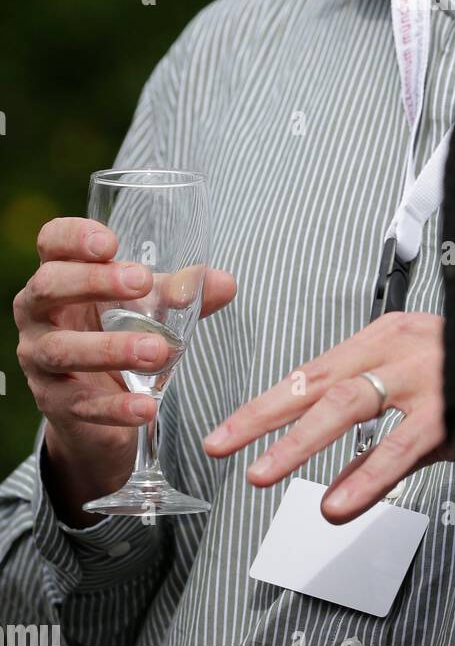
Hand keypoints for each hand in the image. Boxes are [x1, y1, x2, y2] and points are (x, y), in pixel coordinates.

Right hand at [15, 216, 236, 521]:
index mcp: (60, 275)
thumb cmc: (117, 333)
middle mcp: (39, 314)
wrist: (96, 408)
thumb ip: (180, 293)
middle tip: (141, 281)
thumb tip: (224, 283)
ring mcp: (39, 360)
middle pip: (49, 286)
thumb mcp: (147, 307)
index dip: (74, 236)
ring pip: (62, 349)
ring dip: (111, 348)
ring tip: (158, 351)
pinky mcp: (53, 404)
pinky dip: (116, 406)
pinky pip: (81, 404)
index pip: (51, 242)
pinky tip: (147, 407)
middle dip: (93, 282)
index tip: (111, 243)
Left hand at [203, 311, 449, 523]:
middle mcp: (396, 352)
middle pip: (316, 385)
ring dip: (300, 443)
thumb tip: (333, 461)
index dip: (265, 403)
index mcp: (383, 337)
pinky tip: (340, 501)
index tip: (228, 429)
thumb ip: (375, 416)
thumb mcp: (417, 375)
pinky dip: (365, 476)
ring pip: (348, 407)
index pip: (310, 372)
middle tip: (223, 444)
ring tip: (265, 472)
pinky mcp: (447, 409)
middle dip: (263, 417)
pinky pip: (399, 447)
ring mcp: (421, 378)